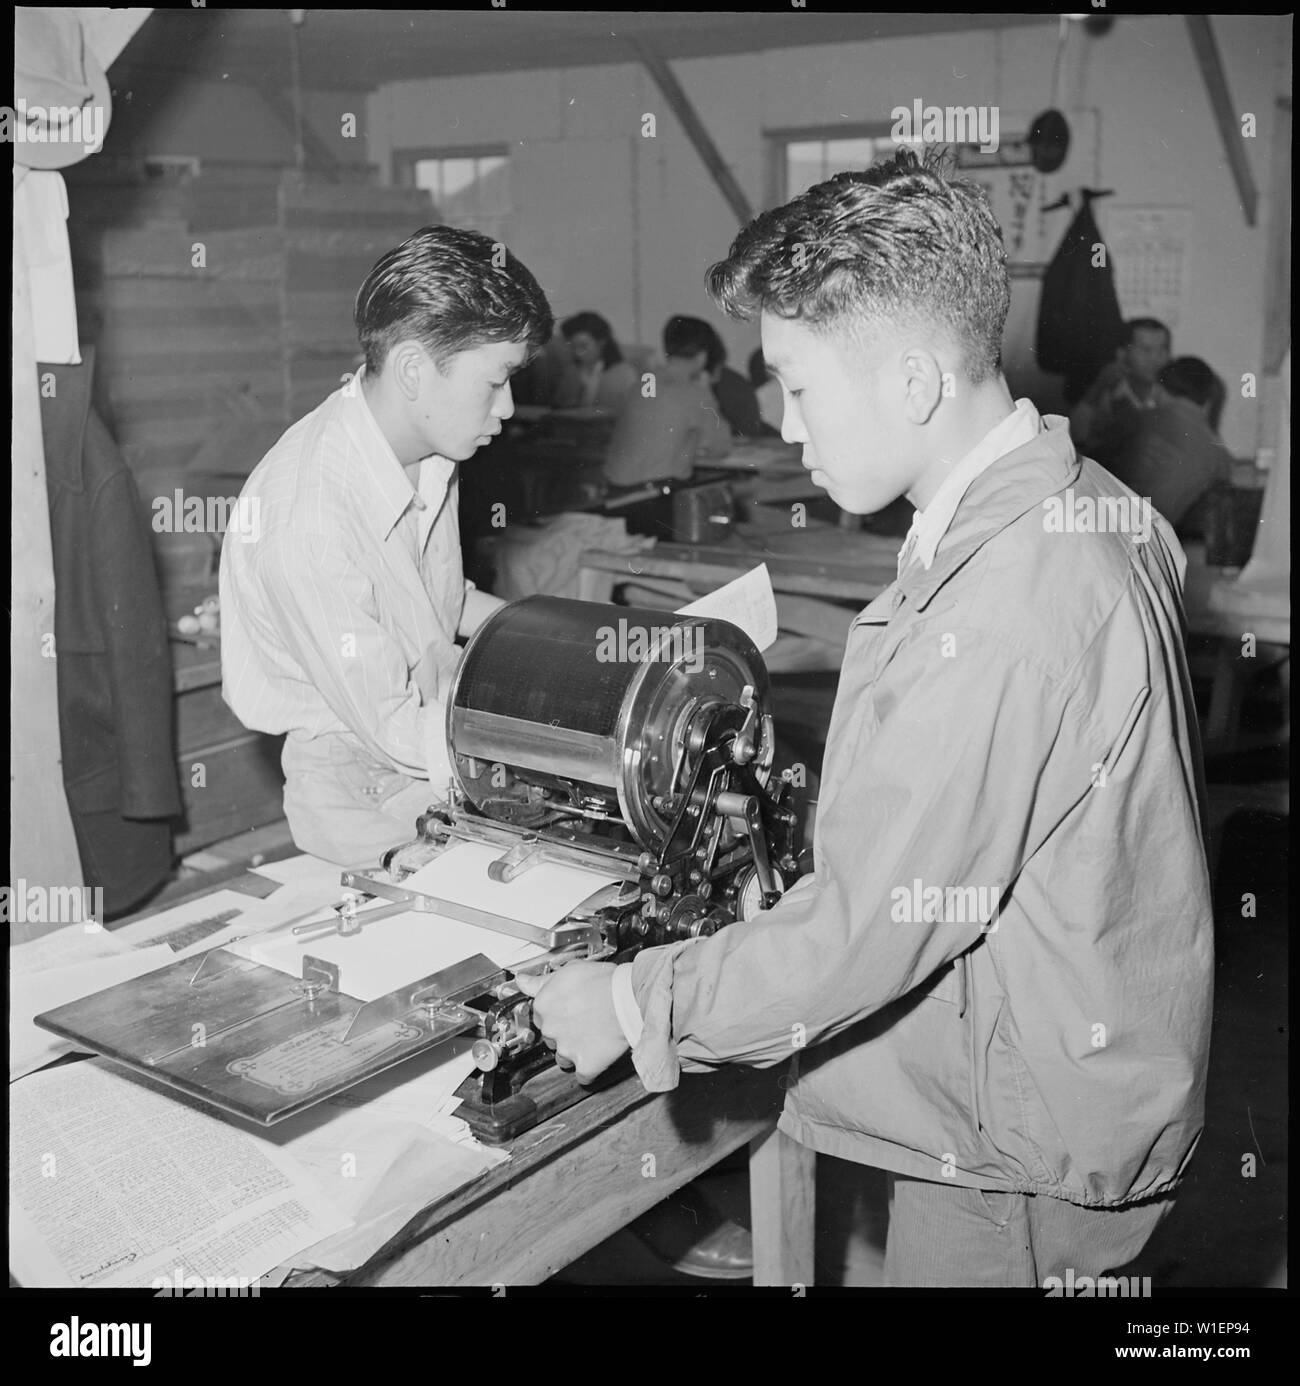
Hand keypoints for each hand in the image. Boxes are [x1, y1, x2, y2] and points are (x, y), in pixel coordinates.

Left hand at [513, 962, 628, 1083]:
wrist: (629, 999)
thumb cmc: (605, 982)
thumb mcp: (570, 970)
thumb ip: (541, 980)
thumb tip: (522, 981)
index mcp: (543, 1005)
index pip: (541, 1015)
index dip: (557, 1012)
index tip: (568, 1011)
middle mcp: (550, 1029)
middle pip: (551, 1037)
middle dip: (565, 1032)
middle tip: (584, 1021)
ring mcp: (566, 1049)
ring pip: (563, 1058)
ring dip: (574, 1051)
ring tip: (592, 1037)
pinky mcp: (585, 1065)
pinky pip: (583, 1075)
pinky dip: (589, 1069)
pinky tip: (598, 1055)